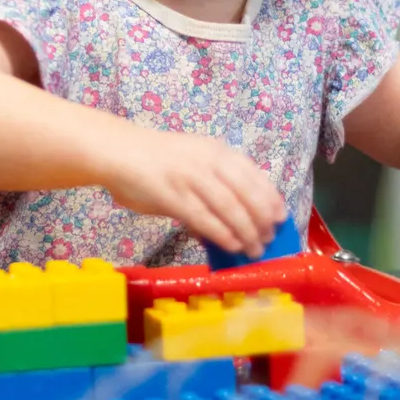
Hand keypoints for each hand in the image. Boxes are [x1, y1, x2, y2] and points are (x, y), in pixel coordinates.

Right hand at [99, 125, 286, 256]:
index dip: (270, 197)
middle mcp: (209, 162)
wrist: (118, 152)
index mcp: (216, 151)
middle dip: (262, 220)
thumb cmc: (155, 159)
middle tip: (268, 238)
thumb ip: (212, 186)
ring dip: (247, 232)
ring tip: (254, 249)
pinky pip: (206, 219)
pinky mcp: (174, 197)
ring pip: (231, 209)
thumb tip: (231, 217)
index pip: (254, 174)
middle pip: (248, 194)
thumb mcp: (191, 162)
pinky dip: (223, 234)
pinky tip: (232, 246)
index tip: (280, 216)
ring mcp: (192, 178)